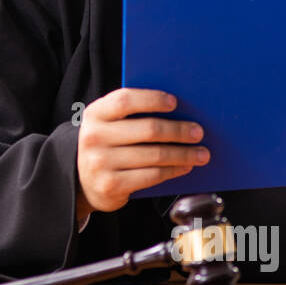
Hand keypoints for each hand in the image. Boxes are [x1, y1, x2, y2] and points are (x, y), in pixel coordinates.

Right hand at [75, 88, 208, 220]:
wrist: (84, 181)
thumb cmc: (107, 146)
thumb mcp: (109, 124)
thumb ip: (132, 114)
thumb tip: (178, 111)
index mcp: (95, 114)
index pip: (125, 100)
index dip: (152, 99)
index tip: (175, 103)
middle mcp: (94, 137)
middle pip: (147, 129)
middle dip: (178, 130)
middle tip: (198, 132)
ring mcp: (101, 162)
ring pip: (154, 155)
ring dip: (183, 154)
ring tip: (201, 153)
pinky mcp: (111, 185)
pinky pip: (152, 175)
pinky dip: (174, 170)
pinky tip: (185, 166)